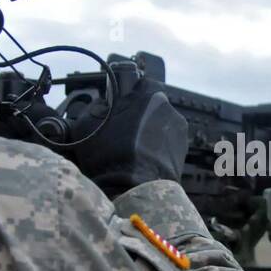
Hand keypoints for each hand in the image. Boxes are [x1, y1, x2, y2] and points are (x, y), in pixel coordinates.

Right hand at [70, 77, 188, 197]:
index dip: (125, 92)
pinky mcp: (183, 148)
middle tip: (122, 130)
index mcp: (146, 94)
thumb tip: (104, 103)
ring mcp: (178, 128)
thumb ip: (97, 106)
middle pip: (149, 103)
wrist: (133, 189)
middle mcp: (167, 107)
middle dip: (138, 113)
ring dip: (149, 130)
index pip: (135, 81)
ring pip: (159, 122)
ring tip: (133, 149)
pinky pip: (167, 140)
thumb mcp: (87, 124)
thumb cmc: (110, 157)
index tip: (118, 102)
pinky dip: (158, 146)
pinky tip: (144, 159)